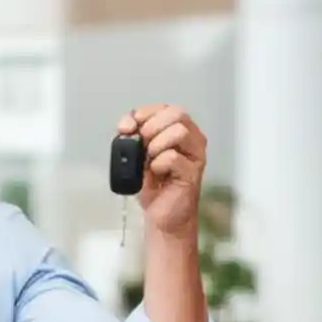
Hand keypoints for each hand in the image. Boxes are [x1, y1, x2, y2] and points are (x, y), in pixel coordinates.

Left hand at [118, 104, 207, 238]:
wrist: (161, 214)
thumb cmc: (152, 184)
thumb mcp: (136, 154)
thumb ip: (131, 136)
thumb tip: (126, 126)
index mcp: (178, 130)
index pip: (164, 107)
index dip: (143, 113)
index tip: (127, 128)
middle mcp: (191, 138)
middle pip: (176, 113)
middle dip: (151, 126)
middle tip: (141, 145)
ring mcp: (195, 154)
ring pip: (179, 131)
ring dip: (156, 144)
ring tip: (150, 160)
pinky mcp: (193, 172)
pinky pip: (173, 156)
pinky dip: (158, 163)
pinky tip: (157, 173)